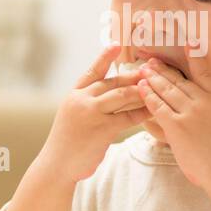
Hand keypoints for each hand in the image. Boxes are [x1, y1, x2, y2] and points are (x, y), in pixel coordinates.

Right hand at [41, 44, 146, 182]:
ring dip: (140, 91)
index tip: (117, 45)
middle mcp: (81, 99)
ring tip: (154, 86)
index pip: (92, 71)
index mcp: (74, 94)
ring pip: (121, 95)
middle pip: (112, 81)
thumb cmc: (66, 143)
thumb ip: (86, 102)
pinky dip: (142, 112)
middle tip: (149, 71)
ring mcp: (91, 113)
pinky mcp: (102, 129)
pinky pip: (127, 117)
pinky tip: (152, 110)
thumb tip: (108, 94)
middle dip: (132, 76)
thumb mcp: (71, 116)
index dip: (105, 57)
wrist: (56, 166)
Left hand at [136, 42, 210, 189]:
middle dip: (161, 69)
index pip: (203, 72)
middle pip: (178, 80)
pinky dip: (148, 97)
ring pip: (166, 90)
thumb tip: (190, 100)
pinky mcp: (178, 126)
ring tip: (141, 71)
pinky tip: (140, 90)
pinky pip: (159, 107)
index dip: (194, 56)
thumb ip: (206, 108)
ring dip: (152, 79)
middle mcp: (204, 101)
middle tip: (149, 60)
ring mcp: (191, 113)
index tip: (187, 42)